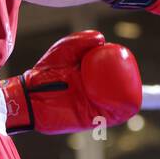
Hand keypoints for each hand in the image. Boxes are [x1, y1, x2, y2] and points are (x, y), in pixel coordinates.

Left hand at [1, 30, 141, 134]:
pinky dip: (122, 109)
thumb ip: (81, 40)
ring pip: (121, 104)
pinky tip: (123, 100)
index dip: (125, 69)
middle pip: (121, 90)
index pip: (113, 75)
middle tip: (130, 73)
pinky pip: (113, 116)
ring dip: (129, 97)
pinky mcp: (91, 120)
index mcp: (89, 78)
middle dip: (131, 83)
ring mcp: (94, 108)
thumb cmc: (43, 72)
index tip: (126, 59)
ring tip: (130, 87)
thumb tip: (102, 38)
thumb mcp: (64, 50)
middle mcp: (94, 94)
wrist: (29, 96)